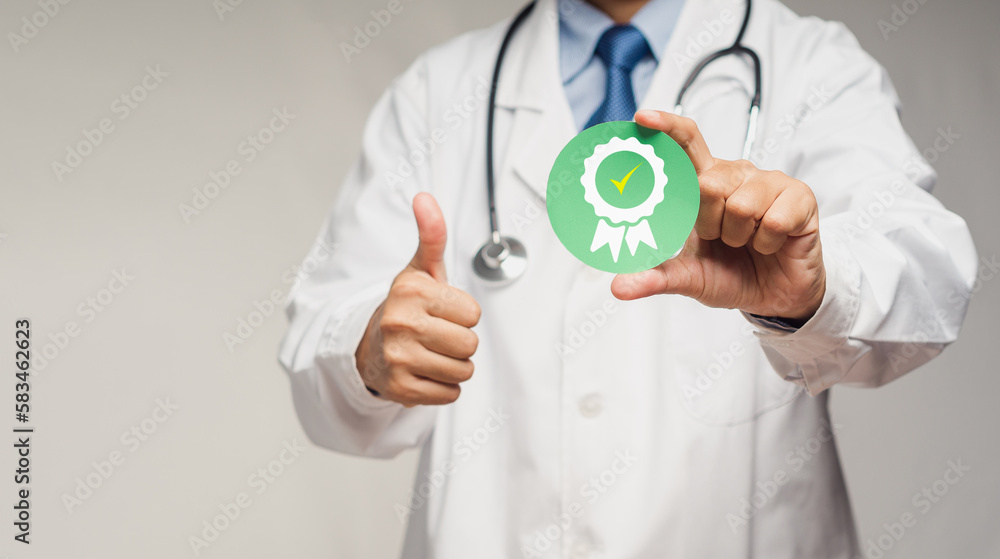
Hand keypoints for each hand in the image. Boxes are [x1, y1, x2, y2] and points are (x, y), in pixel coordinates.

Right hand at [355, 193, 481, 405]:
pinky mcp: (400, 389)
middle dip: (460, 343)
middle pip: (470, 344)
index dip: (462, 315)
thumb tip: (425, 198)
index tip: (441, 312)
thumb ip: (431, 235)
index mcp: (410, 291)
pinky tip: (423, 373)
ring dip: (453, 366)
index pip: (472, 313)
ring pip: (462, 371)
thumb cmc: (407, 307)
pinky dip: (442, 387)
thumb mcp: (420, 270)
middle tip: (436, 336)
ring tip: (430, 354)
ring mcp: (398, 358)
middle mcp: (400, 323)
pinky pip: (449, 394)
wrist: (368, 348)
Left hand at [611, 110, 825, 321]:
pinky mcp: (801, 196)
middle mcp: (736, 174)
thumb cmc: (731, 274)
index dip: (666, 127)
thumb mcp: (688, 277)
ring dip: (741, 236)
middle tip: (722, 238)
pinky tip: (772, 244)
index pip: (686, 142)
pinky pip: (774, 220)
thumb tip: (619, 287)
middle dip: (711, 223)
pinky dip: (768, 243)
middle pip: (708, 184)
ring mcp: (769, 181)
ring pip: (741, 205)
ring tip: (748, 241)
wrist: (776, 297)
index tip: (641, 118)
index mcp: (705, 181)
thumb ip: (655, 277)